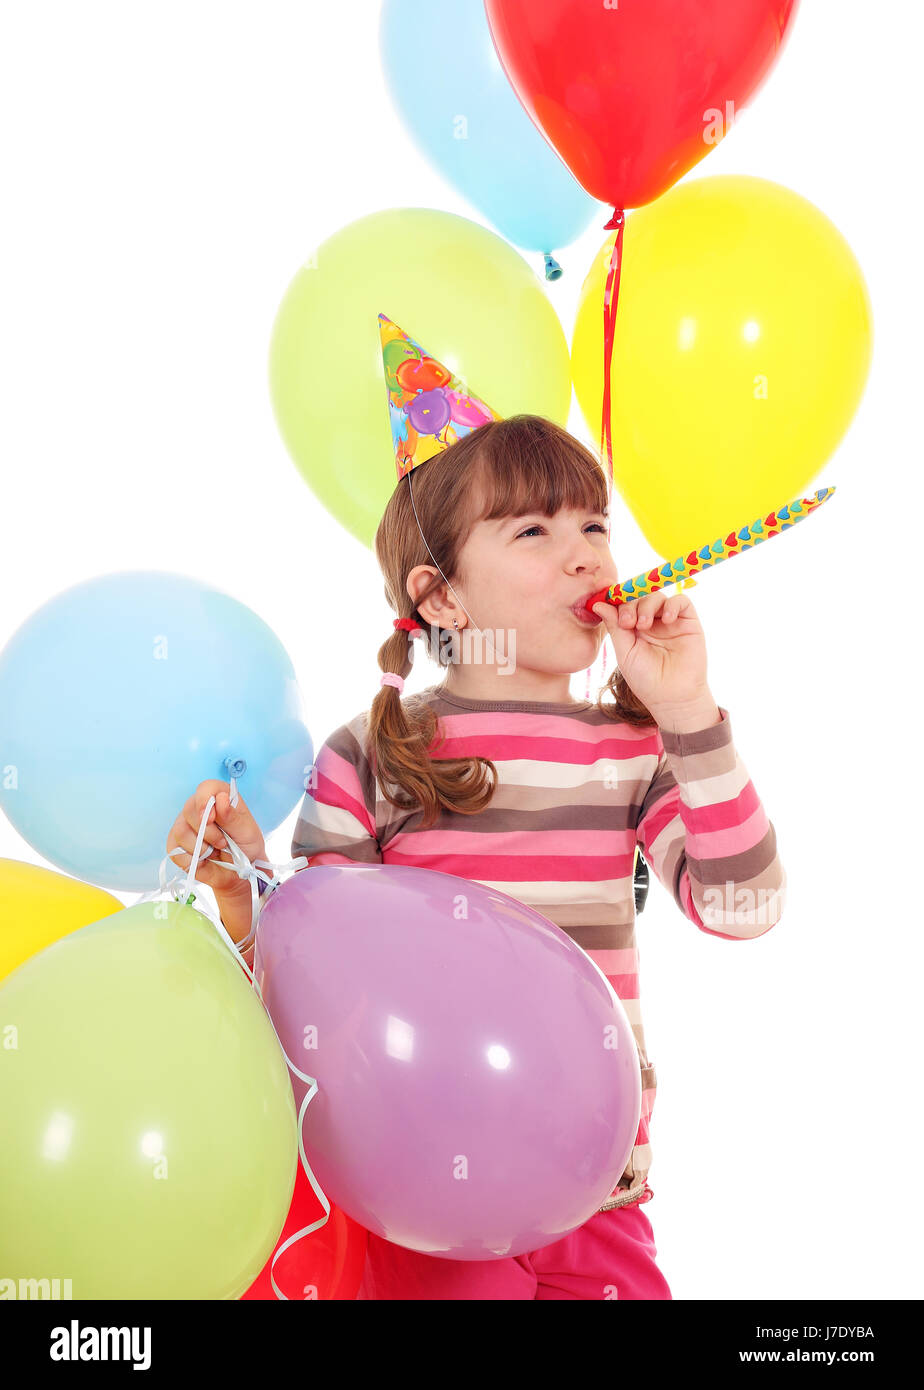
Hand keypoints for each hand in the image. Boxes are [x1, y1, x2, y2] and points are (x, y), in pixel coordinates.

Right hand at [166, 780, 266, 901]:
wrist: (238, 874)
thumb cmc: (245, 849)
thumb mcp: (247, 833)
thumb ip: (233, 817)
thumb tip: (221, 798)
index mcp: (220, 798)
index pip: (206, 788)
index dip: (206, 801)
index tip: (213, 818)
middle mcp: (199, 808)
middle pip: (189, 809)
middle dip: (207, 832)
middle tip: (222, 844)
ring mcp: (184, 825)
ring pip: (180, 830)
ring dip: (201, 847)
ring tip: (215, 852)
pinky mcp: (175, 844)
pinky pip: (175, 850)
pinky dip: (192, 859)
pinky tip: (203, 860)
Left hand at [592, 588, 709, 714]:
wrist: (672, 697)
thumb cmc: (646, 679)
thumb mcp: (624, 652)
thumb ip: (614, 627)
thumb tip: (598, 604)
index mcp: (632, 628)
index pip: (622, 603)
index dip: (614, 597)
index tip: (604, 595)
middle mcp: (651, 621)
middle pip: (639, 596)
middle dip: (630, 605)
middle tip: (628, 623)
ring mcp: (669, 621)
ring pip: (657, 596)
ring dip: (647, 606)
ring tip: (644, 625)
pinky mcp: (689, 622)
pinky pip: (682, 600)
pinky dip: (672, 605)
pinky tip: (666, 620)